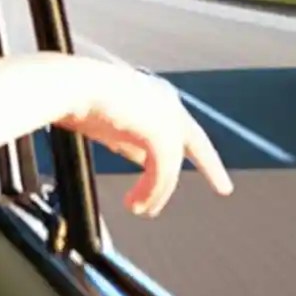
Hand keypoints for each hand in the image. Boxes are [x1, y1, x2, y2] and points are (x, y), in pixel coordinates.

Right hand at [54, 61, 232, 216]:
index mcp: (153, 96)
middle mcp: (165, 102)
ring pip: (170, 165)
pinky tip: (137, 204)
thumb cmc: (78, 97)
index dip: (184, 149)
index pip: (177, 126)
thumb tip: (139, 162)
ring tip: (141, 209)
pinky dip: (151, 191)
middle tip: (223, 188)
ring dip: (156, 192)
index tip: (194, 163)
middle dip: (210, 165)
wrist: (72, 86)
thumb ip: (129, 140)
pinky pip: (162, 172)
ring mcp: (165, 116)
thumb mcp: (110, 122)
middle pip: (194, 141)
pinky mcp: (160, 132)